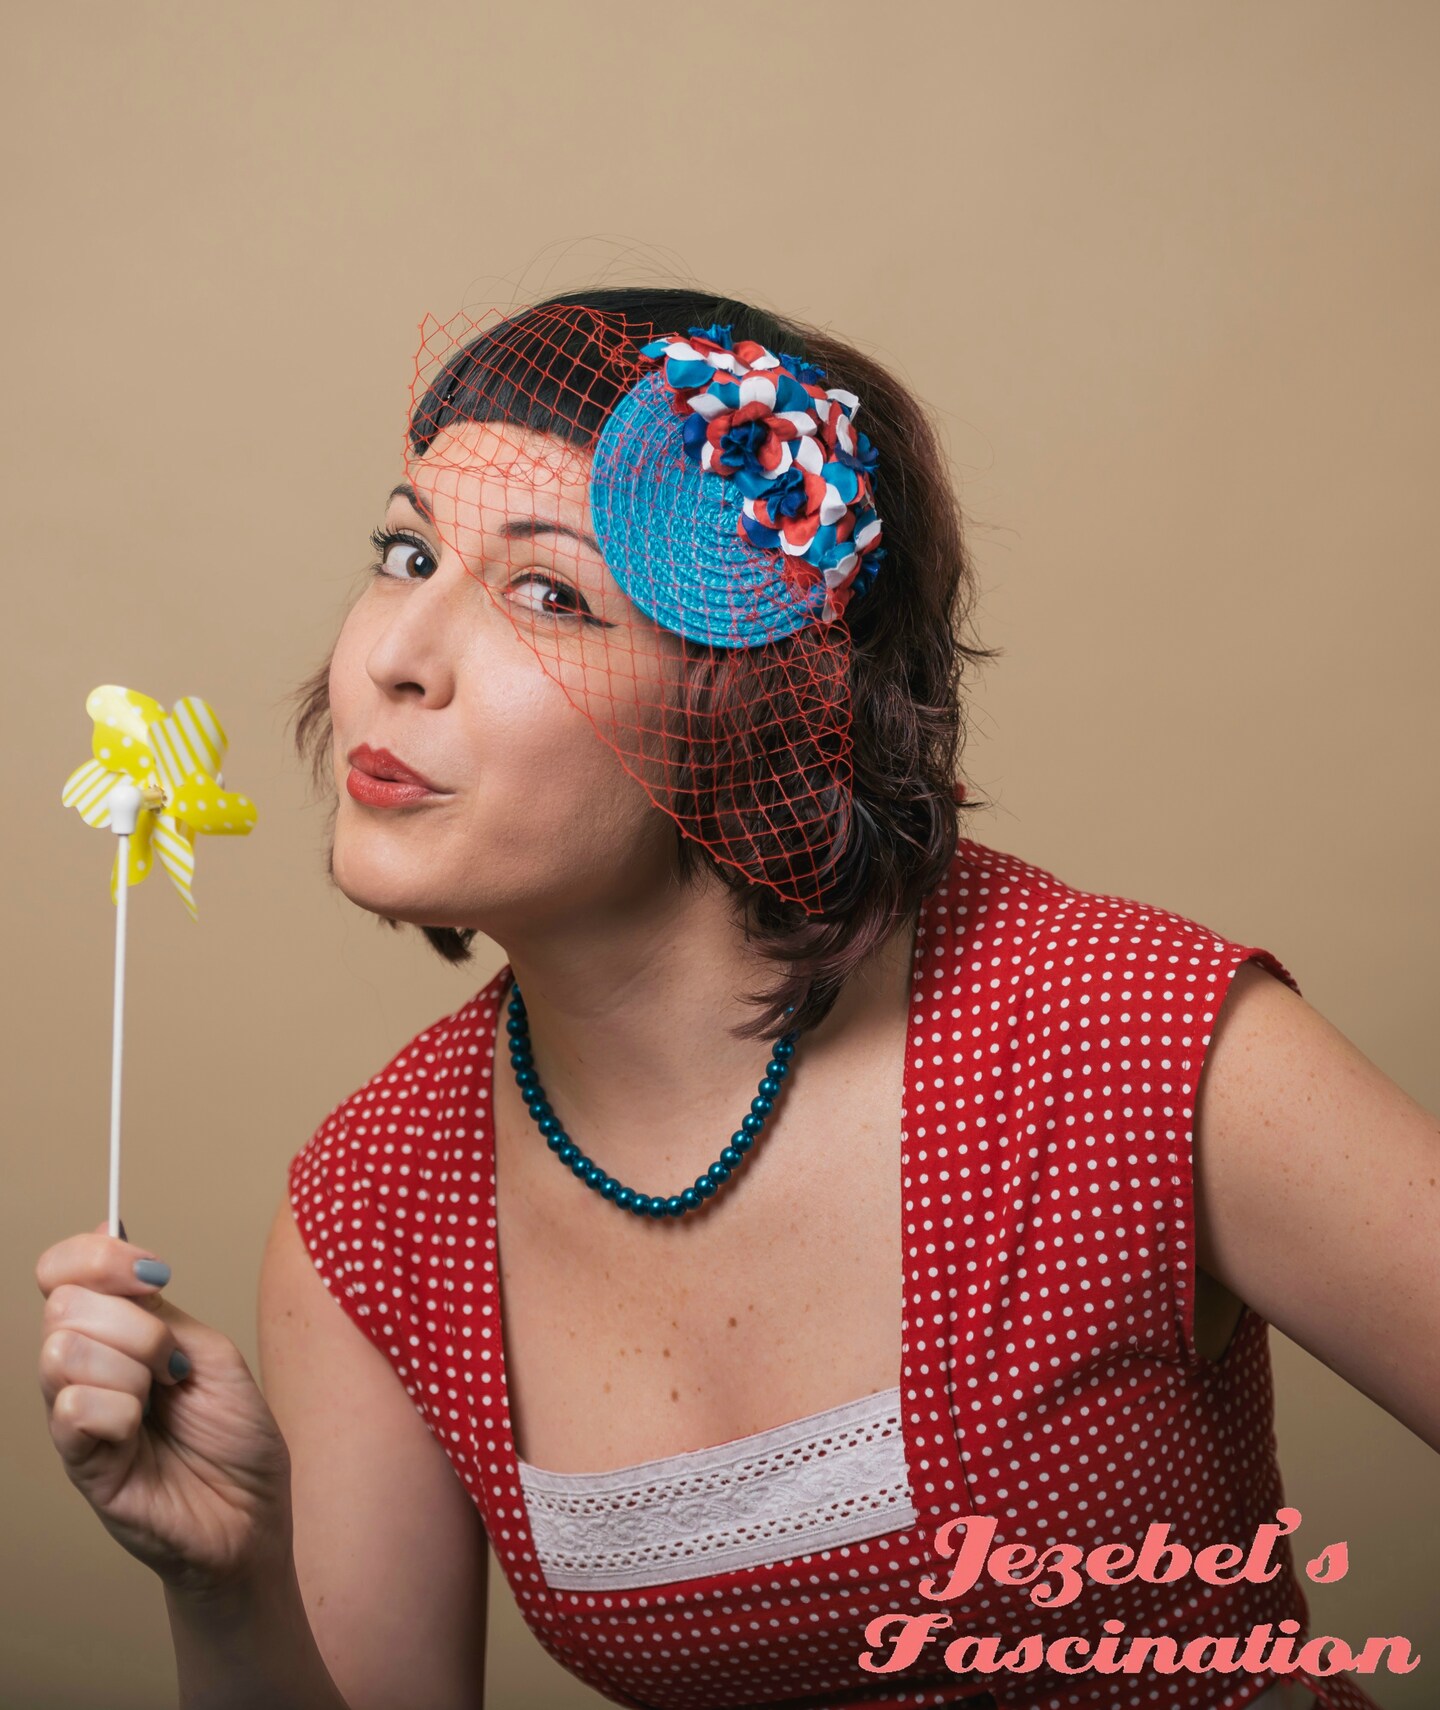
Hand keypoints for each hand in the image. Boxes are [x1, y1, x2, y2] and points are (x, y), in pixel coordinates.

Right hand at [36, 1221, 293, 1599]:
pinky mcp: (80, 1465)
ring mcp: (76, 1419)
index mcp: (113, 1335)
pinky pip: (74, 1409)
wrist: (255, 1516)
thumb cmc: (236, 1438)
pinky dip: (121, 1410)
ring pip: (64, 1351)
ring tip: (163, 1398)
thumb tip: (109, 1228)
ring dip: (133, 1366)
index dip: (96, 1256)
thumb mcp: (208, 1349)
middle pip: (64, 1306)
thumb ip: (156, 1304)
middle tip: (174, 1362)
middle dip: (137, 1323)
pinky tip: (143, 1432)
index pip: (63, 1272)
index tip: (153, 1272)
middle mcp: (83, 1371)